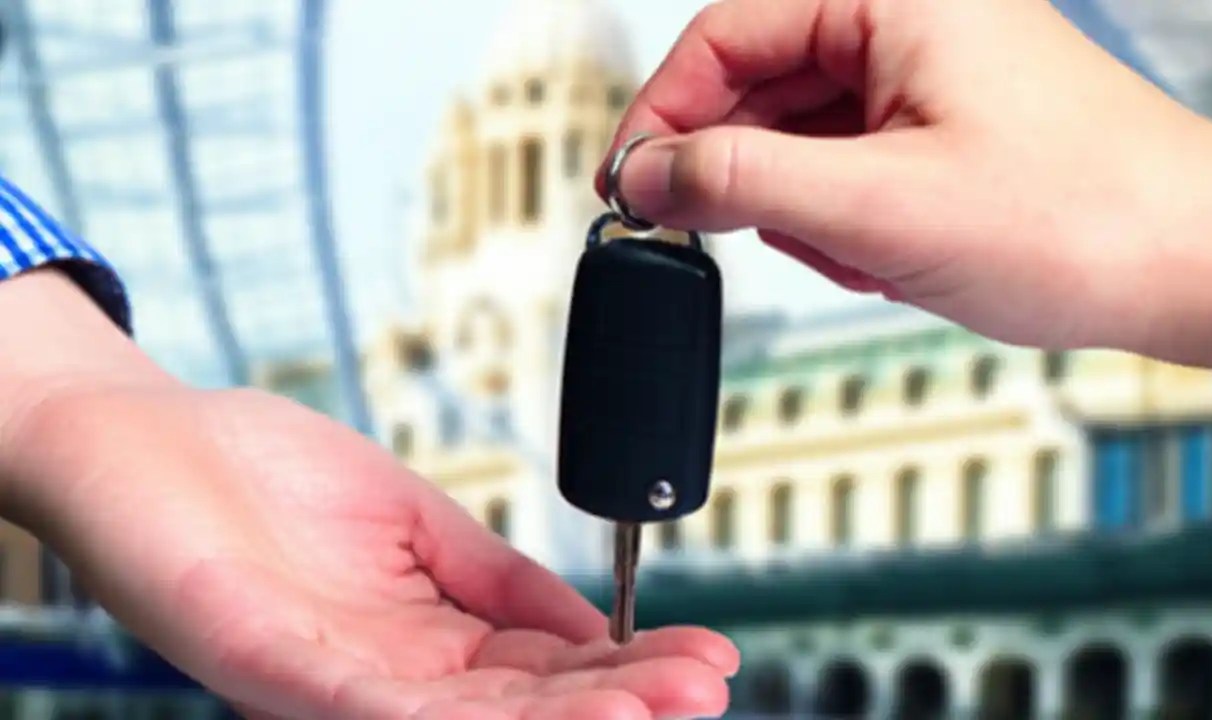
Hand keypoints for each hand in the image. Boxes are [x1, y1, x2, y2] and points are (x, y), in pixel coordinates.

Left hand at [0, 276, 735, 719]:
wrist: (148, 439)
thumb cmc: (265, 478)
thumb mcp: (419, 521)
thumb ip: (500, 576)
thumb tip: (596, 620)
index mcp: (425, 644)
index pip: (544, 675)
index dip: (627, 669)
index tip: (703, 658)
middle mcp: (386, 680)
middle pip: (520, 711)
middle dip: (620, 701)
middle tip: (703, 688)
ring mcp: (328, 681)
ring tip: (650, 707)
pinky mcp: (270, 666)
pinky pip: (370, 707)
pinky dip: (459, 717)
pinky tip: (531, 711)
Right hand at [602, 0, 1211, 379]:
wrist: (1192, 268)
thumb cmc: (1084, 217)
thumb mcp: (877, 205)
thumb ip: (741, 181)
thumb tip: (646, 175)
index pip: (725, 33)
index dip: (662, 115)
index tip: (628, 187)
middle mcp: (907, 18)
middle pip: (756, 83)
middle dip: (742, 172)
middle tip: (727, 236)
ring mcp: (926, 72)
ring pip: (798, 131)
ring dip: (799, 204)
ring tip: (857, 251)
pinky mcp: (940, 124)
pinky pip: (844, 161)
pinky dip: (841, 216)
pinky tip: (883, 254)